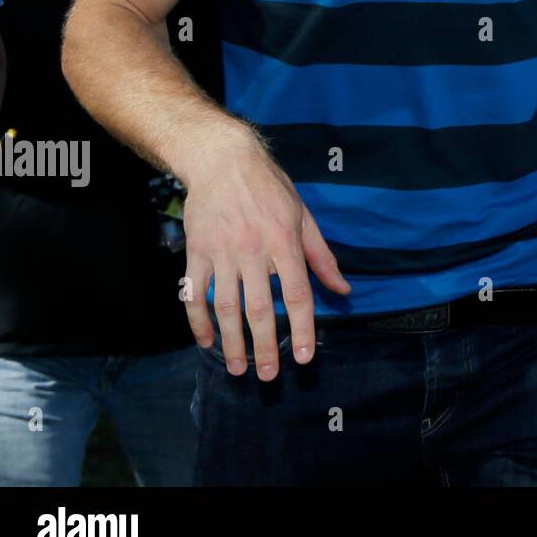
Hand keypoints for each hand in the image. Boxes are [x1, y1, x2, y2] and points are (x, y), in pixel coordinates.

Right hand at [181, 129, 350, 379]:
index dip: (303, 327)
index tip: (305, 357)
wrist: (223, 160)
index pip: (297, 293)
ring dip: (232, 340)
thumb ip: (322, 256)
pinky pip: (194, 292)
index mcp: (285, 242)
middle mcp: (254, 250)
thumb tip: (343, 289)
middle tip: (269, 375)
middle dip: (266, 346)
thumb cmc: (271, 188)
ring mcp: (222, 252)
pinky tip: (207, 341)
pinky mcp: (196, 251)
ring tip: (238, 368)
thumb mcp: (304, 216)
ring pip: (226, 306)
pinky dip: (198, 320)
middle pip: (260, 308)